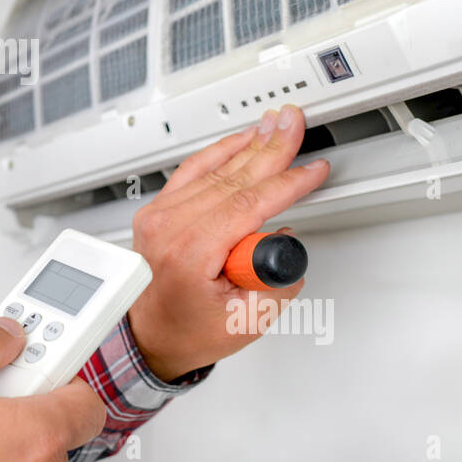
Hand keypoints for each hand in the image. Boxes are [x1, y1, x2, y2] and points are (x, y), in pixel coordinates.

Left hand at [126, 103, 330, 381]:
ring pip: (213, 169)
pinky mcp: (157, 211)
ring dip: (249, 144)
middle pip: (232, 178)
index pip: (247, 204)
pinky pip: (192, 171)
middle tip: (294, 124)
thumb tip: (283, 236)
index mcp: (188, 254)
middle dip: (271, 148)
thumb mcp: (248, 321)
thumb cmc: (189, 332)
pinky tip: (240, 140)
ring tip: (275, 123)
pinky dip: (220, 153)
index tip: (312, 170)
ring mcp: (158, 216)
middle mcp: (167, 228)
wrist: (149, 337)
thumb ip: (275, 280)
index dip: (286, 183)